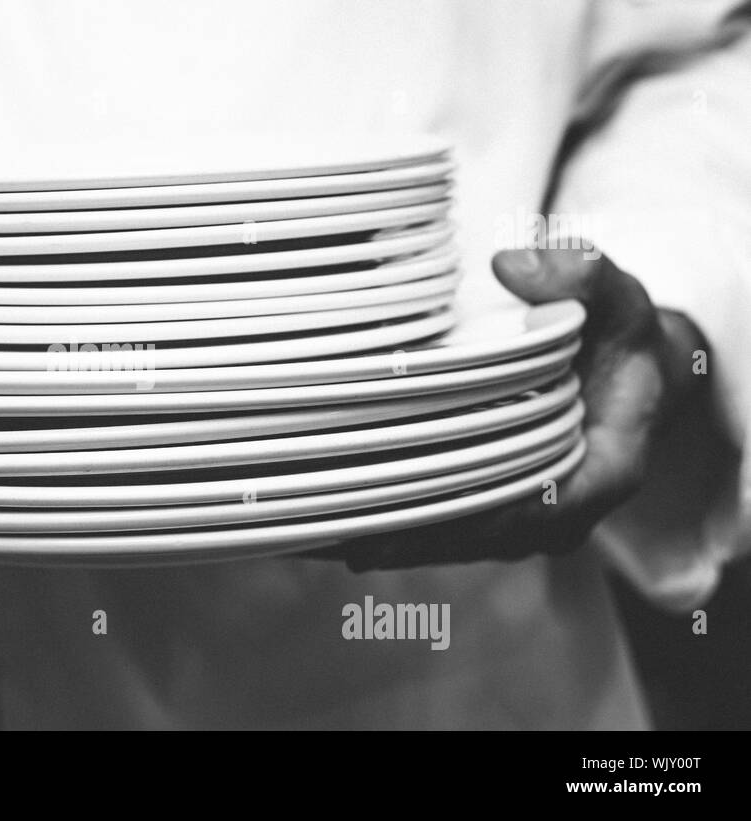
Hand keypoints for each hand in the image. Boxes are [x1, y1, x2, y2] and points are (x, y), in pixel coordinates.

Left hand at [321, 245, 707, 571]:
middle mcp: (564, 510)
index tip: (406, 517)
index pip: (533, 510)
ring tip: (319, 536)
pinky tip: (335, 518)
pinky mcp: (497, 511)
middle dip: (407, 538)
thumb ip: (582, 273)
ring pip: (453, 541)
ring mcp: (528, 518)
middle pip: (476, 536)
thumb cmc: (620, 334)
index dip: (468, 518)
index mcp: (605, 471)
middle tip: (336, 532)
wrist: (628, 368)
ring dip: (390, 537)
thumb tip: (513, 264)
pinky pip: (444, 526)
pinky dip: (395, 523)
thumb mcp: (619, 294)